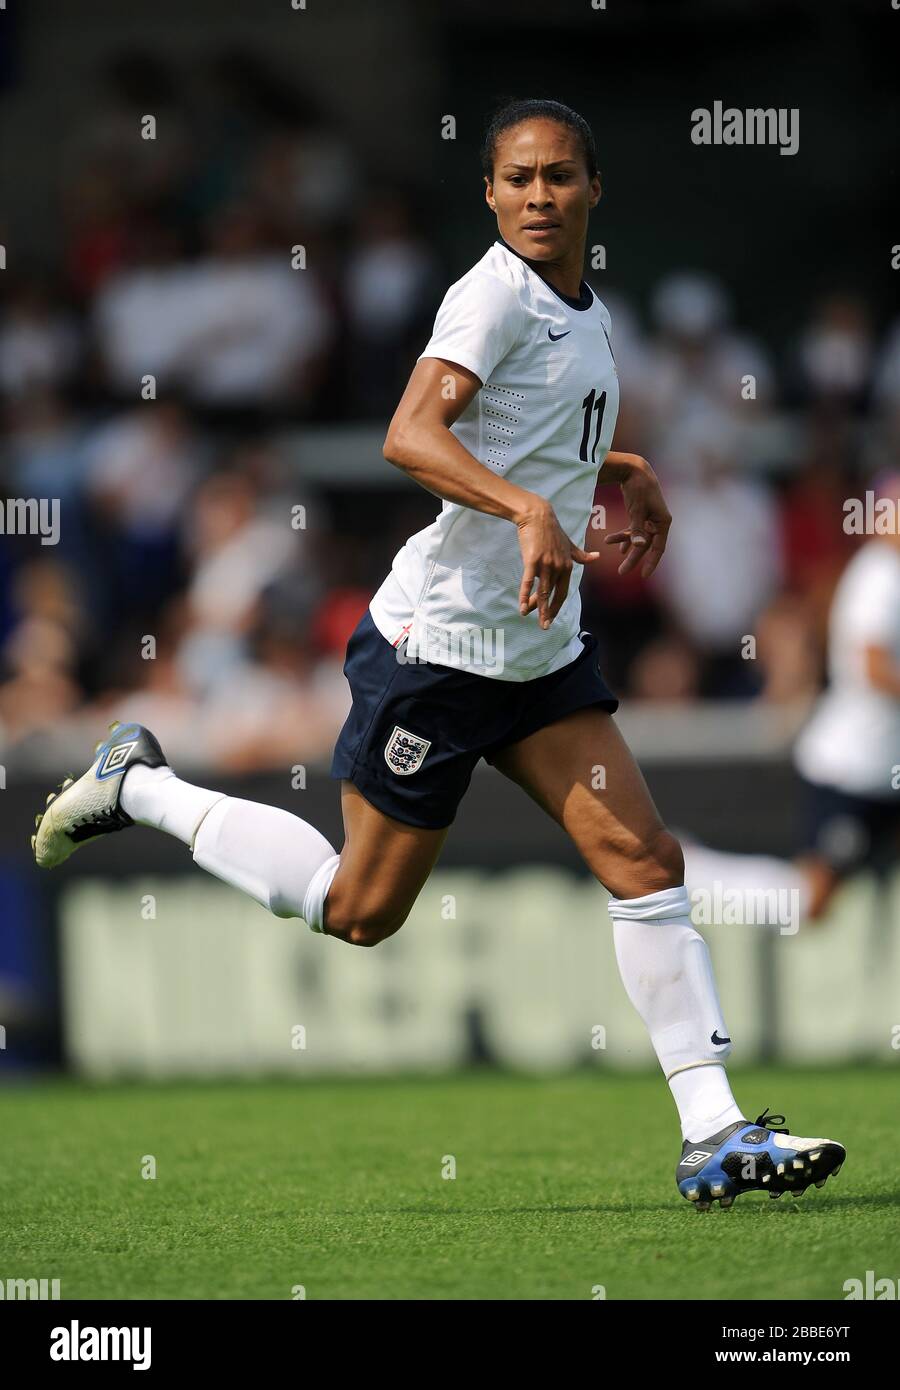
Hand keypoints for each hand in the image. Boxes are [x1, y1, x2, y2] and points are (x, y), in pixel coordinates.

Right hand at [516, 499, 599, 628]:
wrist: (537, 515)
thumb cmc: (552, 530)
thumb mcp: (569, 544)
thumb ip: (581, 555)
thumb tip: (598, 557)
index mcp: (567, 566)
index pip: (562, 592)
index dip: (556, 606)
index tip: (551, 617)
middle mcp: (558, 567)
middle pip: (551, 595)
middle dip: (547, 612)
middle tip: (544, 626)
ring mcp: (545, 564)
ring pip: (540, 591)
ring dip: (535, 607)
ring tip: (530, 618)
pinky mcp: (532, 560)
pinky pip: (528, 582)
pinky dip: (524, 596)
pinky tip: (522, 607)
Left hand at [603, 455, 671, 577]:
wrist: (634, 469)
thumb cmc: (639, 489)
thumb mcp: (637, 510)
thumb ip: (637, 529)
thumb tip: (638, 546)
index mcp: (663, 522)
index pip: (659, 547)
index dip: (652, 562)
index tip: (643, 575)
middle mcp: (659, 522)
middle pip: (646, 545)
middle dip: (633, 558)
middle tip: (621, 572)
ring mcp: (650, 519)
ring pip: (638, 538)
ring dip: (625, 544)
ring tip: (613, 552)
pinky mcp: (642, 515)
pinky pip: (634, 530)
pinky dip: (624, 536)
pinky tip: (615, 544)